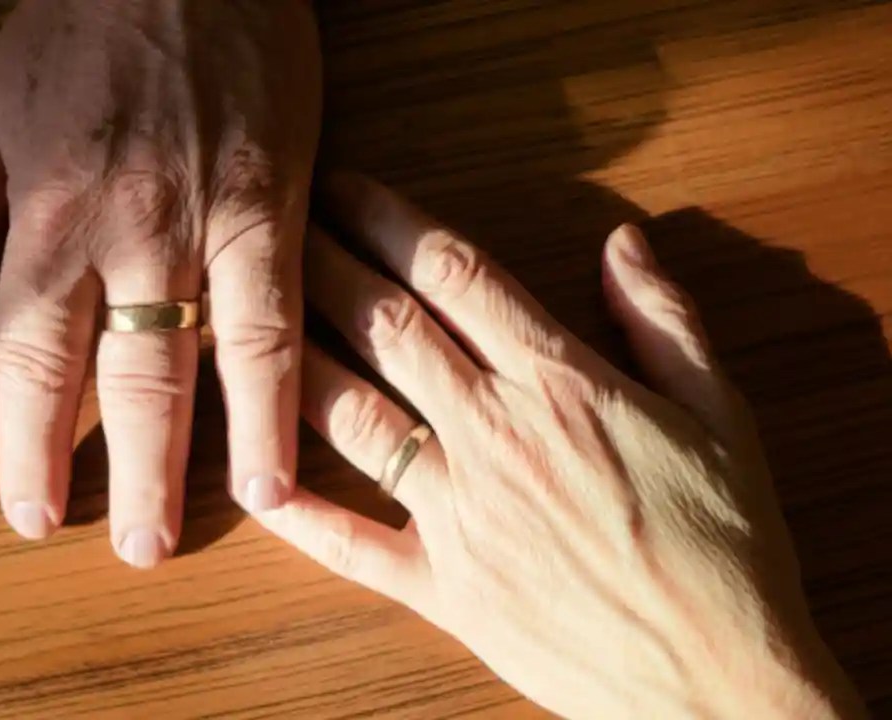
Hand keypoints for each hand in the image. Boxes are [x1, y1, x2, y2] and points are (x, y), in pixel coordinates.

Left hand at [0, 0, 321, 567]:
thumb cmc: (83, 14)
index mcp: (51, 212)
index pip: (31, 356)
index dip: (29, 444)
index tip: (31, 510)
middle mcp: (131, 231)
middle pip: (128, 376)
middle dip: (131, 472)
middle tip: (138, 550)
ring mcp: (213, 218)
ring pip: (222, 353)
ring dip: (235, 443)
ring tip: (250, 515)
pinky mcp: (279, 198)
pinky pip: (288, 301)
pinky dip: (293, 373)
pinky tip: (304, 426)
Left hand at [257, 175, 865, 717]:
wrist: (720, 678)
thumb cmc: (728, 545)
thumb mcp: (722, 415)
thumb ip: (666, 320)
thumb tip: (623, 242)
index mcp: (560, 385)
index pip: (458, 276)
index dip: (391, 221)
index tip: (343, 187)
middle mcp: (494, 435)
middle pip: (389, 329)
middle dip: (322, 265)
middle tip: (271, 224)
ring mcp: (459, 515)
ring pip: (355, 417)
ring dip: (294, 359)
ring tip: (240, 318)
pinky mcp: (441, 590)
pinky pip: (351, 545)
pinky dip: (297, 511)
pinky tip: (247, 478)